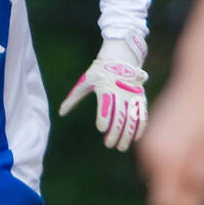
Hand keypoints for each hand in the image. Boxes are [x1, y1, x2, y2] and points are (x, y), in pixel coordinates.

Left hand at [58, 34, 149, 151]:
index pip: (106, 105)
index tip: (101, 129)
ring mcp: (132, 95)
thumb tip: (61, 112)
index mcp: (106, 87)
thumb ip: (74, 98)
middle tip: (109, 145)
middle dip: (115, 132)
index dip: (104, 117)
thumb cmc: (99, 72)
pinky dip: (140, 127)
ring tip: (121, 147)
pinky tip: (135, 139)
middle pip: (120, 115)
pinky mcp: (140, 97)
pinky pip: (142, 114)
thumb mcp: (85, 82)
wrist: (121, 57)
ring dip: (127, 134)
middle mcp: (120, 92)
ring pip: (132, 118)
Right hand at [139, 78, 203, 204]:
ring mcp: (149, 144)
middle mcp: (151, 153)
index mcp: (167, 158)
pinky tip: (198, 142)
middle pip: (164, 194)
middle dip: (188, 192)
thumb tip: (201, 188)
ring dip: (185, 176)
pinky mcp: (153, 136)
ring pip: (164, 179)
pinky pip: (163, 163)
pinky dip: (179, 163)